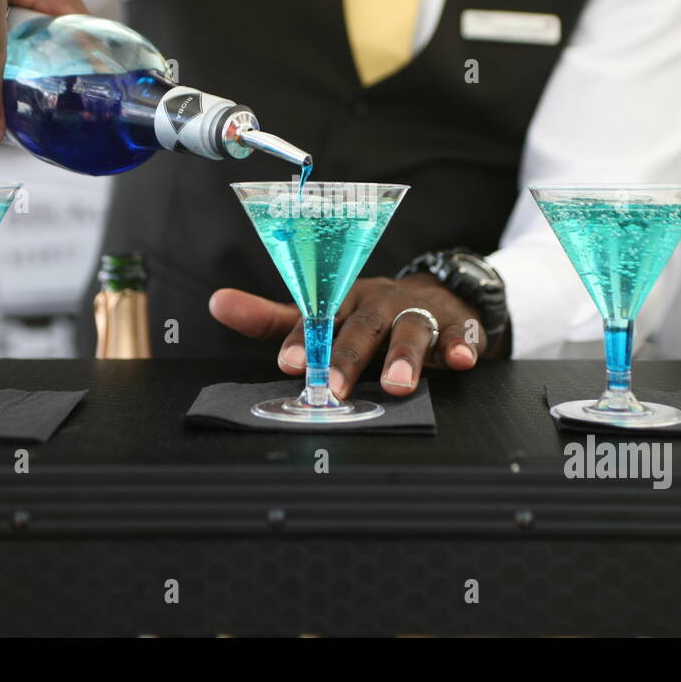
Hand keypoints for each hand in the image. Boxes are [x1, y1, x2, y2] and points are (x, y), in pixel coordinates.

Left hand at [210, 274, 483, 398]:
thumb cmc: (370, 313)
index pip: (318, 319)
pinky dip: (461, 346)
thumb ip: (273, 319)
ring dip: (404, 357)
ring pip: (411, 330)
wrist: (438, 294)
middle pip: (363, 326)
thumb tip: (217, 302)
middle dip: (347, 356)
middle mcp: (379, 304)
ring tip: (397, 385)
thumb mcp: (323, 314)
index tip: (289, 364)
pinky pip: (459, 335)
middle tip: (332, 387)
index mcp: (344, 301)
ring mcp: (418, 313)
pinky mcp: (455, 325)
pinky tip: (463, 361)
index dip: (303, 341)